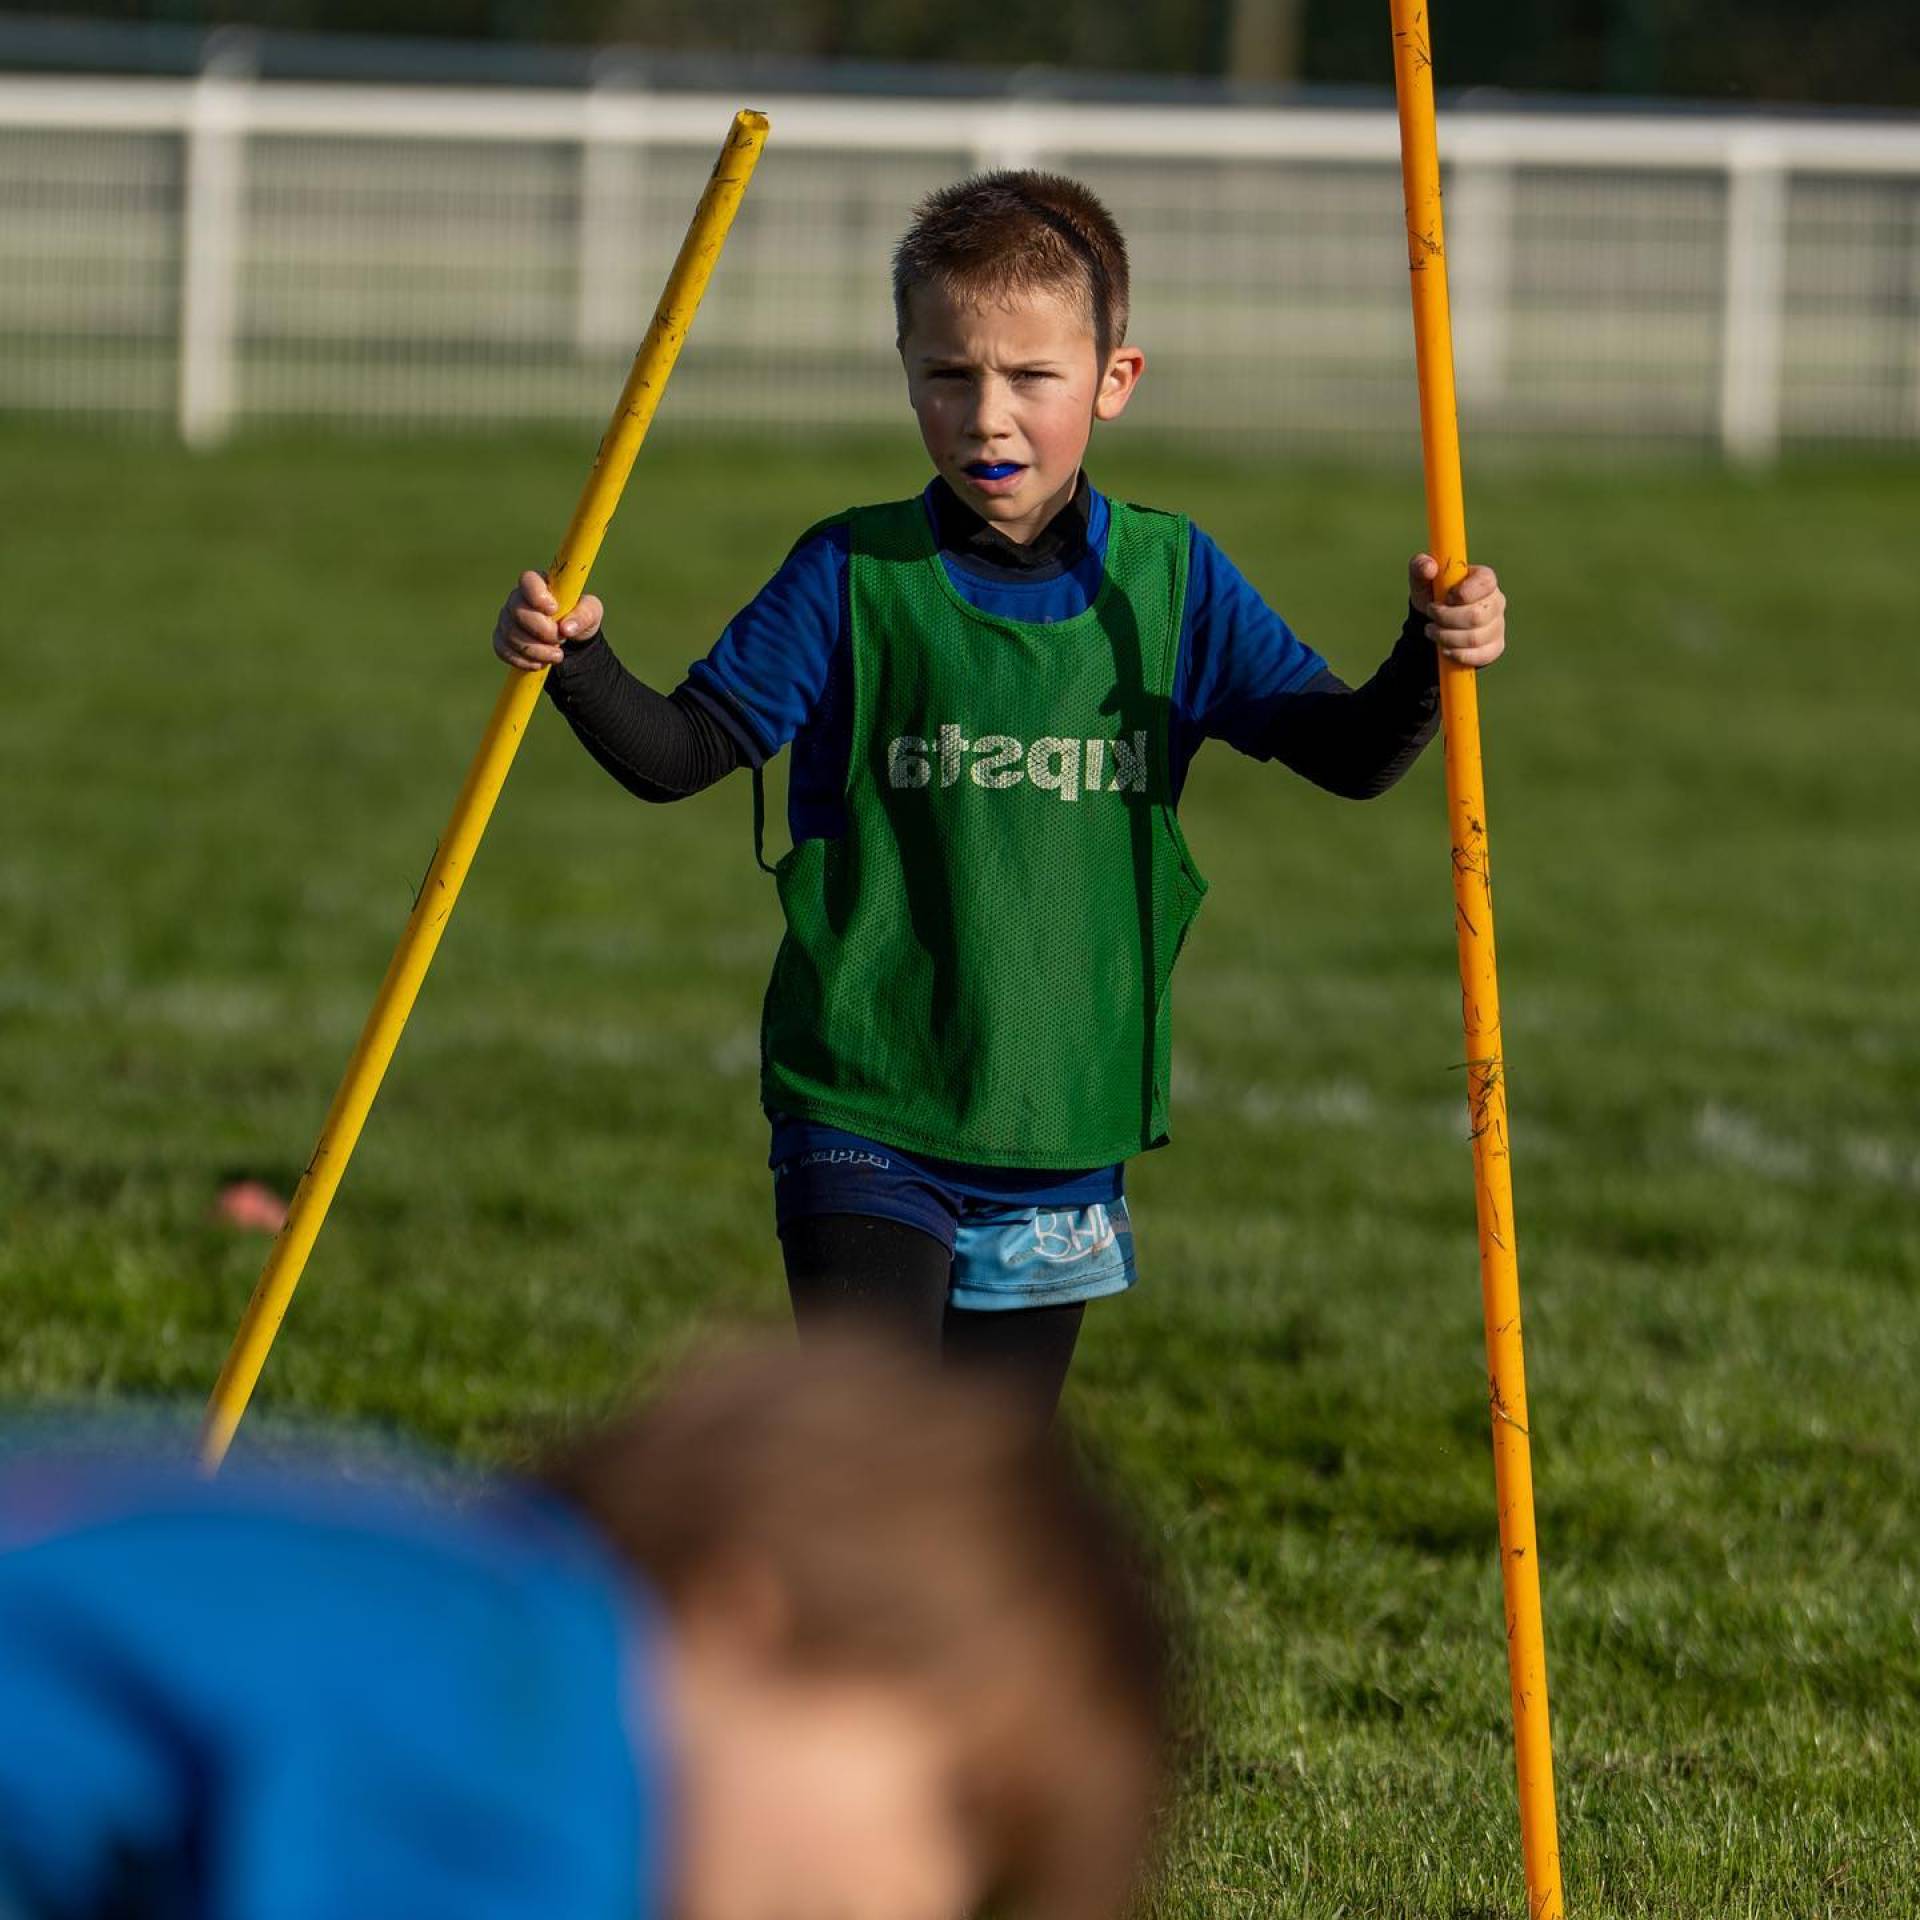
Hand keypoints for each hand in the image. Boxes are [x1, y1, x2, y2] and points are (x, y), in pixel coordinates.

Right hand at [493, 569, 603, 671]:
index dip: (537, 595)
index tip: (553, 610)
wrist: (571, 640)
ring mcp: (507, 618)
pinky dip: (522, 660)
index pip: (528, 580)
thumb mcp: (591, 613)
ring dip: (536, 650)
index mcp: (540, 584)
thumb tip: (567, 628)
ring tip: (557, 655)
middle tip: (562, 639)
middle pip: (518, 611)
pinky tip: (539, 664)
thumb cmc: (579, 617)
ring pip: (510, 634)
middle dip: (542, 631)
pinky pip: (502, 649)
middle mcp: (518, 598)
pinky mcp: (502, 638)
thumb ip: (584, 615)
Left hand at [1408, 554, 1504, 669]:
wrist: (1434, 623)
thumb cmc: (1432, 595)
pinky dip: (1458, 655)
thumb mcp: (1422, 580)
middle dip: (1446, 619)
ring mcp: (1498, 625)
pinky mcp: (1495, 646)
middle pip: (1477, 615)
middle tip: (1431, 616)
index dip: (1462, 593)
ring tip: (1432, 631)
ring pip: (1475, 638)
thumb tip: (1430, 568)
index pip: (1485, 583)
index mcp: (1484, 579)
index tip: (1444, 598)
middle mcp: (1496, 601)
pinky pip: (1481, 656)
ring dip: (1446, 637)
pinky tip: (1445, 649)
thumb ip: (1420, 566)